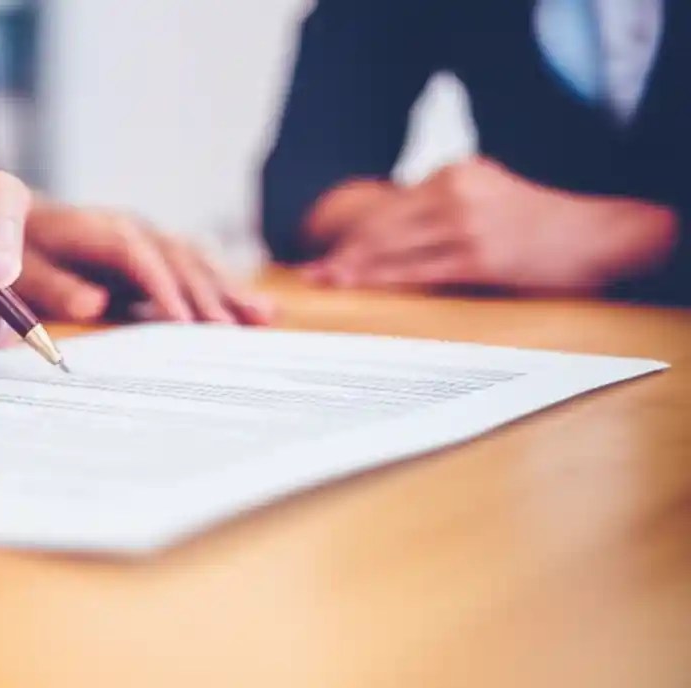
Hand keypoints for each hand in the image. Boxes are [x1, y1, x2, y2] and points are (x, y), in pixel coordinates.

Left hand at [15, 204, 274, 324]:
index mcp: (94, 228)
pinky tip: (257, 312)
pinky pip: (197, 270)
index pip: (134, 252)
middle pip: (174, 256)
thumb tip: (93, 305)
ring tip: (260, 317)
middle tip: (229, 330)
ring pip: (195, 261)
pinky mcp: (158, 255)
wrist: (16, 220)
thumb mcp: (23, 269)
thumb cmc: (17, 250)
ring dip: (227, 289)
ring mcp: (149, 239)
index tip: (182, 320)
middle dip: (204, 292)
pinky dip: (226, 290)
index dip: (161, 283)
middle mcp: (130, 228)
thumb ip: (54, 285)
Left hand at [303, 158, 677, 292]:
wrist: (601, 234)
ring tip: (326, 282)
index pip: (392, 206)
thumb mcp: (492, 196)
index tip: (328, 250)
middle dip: (344, 250)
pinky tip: (359, 287)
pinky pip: (417, 271)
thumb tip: (401, 238)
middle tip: (313, 272)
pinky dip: (382, 279)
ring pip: (393, 247)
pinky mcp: (479, 257)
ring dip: (353, 266)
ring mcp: (467, 223)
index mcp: (456, 172)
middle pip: (383, 225)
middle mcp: (456, 190)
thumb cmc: (543, 225)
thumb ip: (449, 208)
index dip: (355, 230)